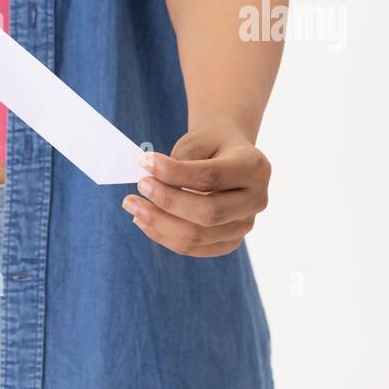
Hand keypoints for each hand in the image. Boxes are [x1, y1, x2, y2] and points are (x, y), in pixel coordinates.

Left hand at [121, 120, 270, 256]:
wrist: (229, 154)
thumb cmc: (211, 144)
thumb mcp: (197, 141)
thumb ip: (179, 163)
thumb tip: (150, 184)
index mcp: (254, 167)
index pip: (210, 177)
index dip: (174, 173)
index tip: (143, 162)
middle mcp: (256, 199)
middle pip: (209, 213)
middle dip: (167, 202)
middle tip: (139, 185)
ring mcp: (246, 225)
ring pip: (199, 236)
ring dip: (159, 223)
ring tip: (132, 205)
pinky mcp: (231, 241)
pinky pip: (195, 248)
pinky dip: (165, 236)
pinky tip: (143, 220)